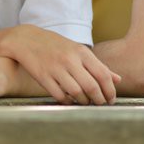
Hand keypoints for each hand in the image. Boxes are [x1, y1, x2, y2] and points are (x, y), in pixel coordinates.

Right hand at [2, 25, 119, 104]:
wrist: (25, 39)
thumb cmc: (55, 46)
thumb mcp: (77, 50)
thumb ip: (98, 65)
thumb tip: (118, 79)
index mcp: (81, 52)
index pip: (102, 75)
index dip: (110, 91)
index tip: (111, 99)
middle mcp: (69, 59)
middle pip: (91, 86)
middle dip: (99, 99)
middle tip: (100, 104)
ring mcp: (55, 68)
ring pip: (76, 93)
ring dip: (84, 101)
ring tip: (85, 102)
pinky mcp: (43, 76)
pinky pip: (60, 95)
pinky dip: (68, 101)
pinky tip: (69, 99)